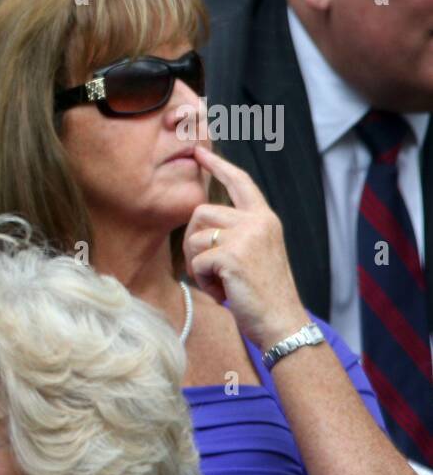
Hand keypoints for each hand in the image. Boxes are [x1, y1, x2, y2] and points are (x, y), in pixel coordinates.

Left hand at [184, 146, 309, 349]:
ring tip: (221, 282)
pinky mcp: (232, 256)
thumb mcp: (254, 253)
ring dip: (197, 264)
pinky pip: (196, 263)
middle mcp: (258, 221)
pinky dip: (202, 282)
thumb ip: (236, 233)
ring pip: (195, 237)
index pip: (240, 182)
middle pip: (200, 212)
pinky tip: (223, 292)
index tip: (200, 153)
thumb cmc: (264, 293)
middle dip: (192, 242)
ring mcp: (246, 237)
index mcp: (265, 219)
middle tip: (208, 268)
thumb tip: (200, 222)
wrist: (282, 321)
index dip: (218, 166)